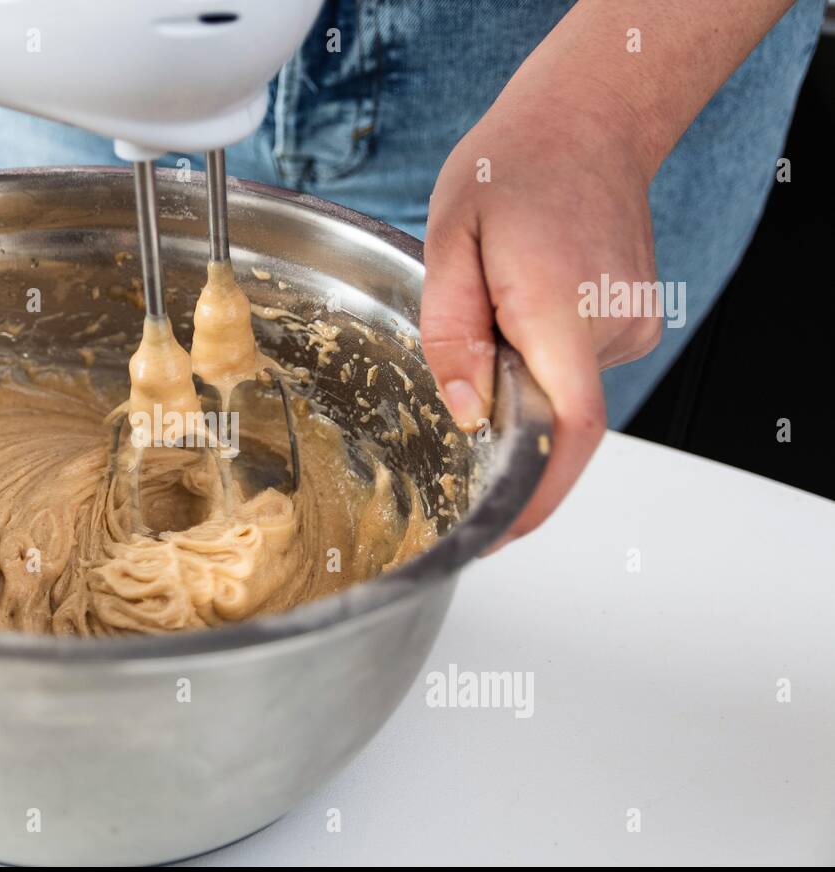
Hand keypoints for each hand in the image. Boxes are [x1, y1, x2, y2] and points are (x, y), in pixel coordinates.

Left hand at [420, 88, 662, 550]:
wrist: (586, 122)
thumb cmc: (510, 171)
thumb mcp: (449, 242)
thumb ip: (452, 334)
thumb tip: (466, 414)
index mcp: (558, 305)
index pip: (569, 427)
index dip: (537, 493)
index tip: (499, 532)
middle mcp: (612, 324)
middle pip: (555, 416)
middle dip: (502, 412)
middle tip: (468, 351)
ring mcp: (634, 326)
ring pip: (564, 392)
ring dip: (520, 377)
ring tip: (499, 303)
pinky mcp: (637, 326)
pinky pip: (579, 370)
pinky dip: (543, 360)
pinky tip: (527, 303)